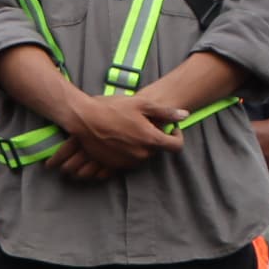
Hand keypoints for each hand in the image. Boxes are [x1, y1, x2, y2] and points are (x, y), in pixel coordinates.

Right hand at [66, 90, 181, 172]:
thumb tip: (184, 115)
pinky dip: (127, 152)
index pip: (176, 146)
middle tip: (142, 124)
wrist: (83, 118)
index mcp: (151, 140)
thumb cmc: (112, 108)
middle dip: (154, 138)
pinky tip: (118, 139)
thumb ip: (166, 112)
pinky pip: (127, 160)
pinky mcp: (112, 164)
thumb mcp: (142, 104)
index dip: (177, 136)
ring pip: (142, 156)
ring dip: (140, 146)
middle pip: (157, 150)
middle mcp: (141, 155)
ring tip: (127, 130)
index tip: (171, 129)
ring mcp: (126, 162)